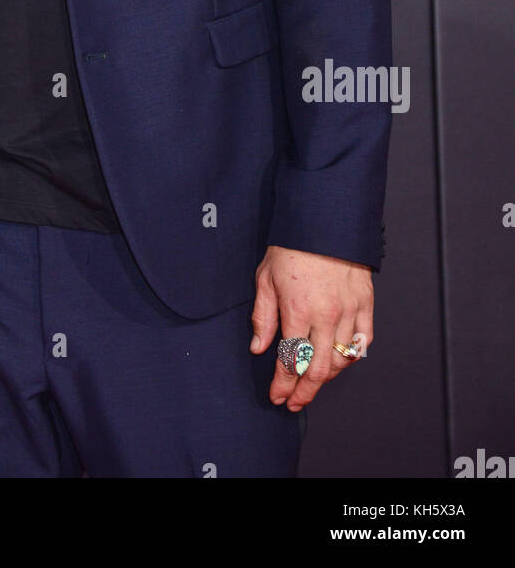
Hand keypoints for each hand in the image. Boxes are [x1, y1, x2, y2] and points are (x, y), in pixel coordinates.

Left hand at [250, 246, 372, 412]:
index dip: (282, 385)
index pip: (289, 362)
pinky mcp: (365, 304)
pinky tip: (339, 360)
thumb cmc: (292, 246)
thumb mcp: (265, 278)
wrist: (323, 220)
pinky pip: (363, 342)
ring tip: (312, 382)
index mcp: (297, 311)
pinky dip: (351, 356)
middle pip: (317, 370)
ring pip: (341, 360)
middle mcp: (326, 316)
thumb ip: (263, 317)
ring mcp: (349, 311)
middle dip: (303, 392)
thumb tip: (258, 347)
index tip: (277, 396)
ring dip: (326, 377)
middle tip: (294, 402)